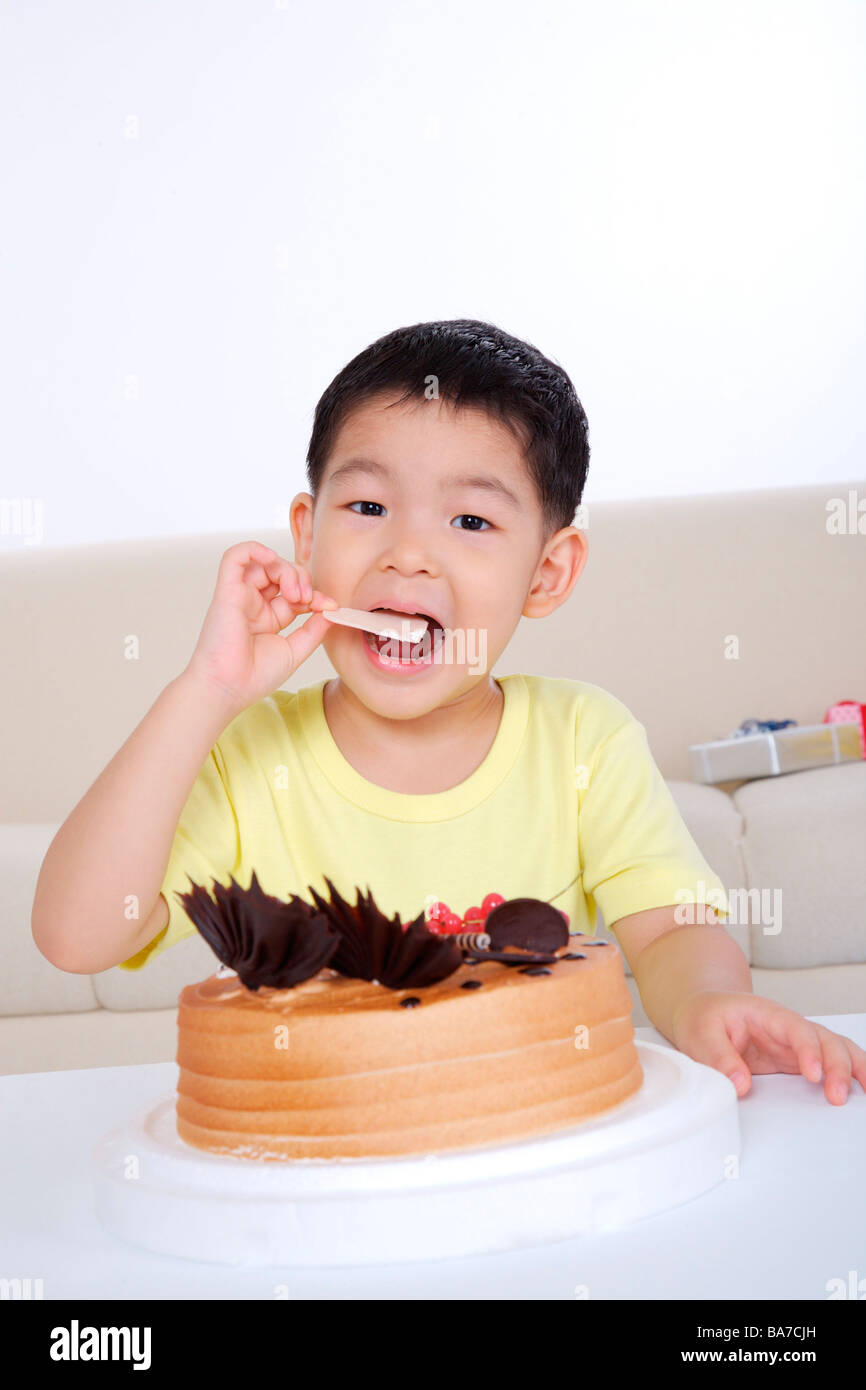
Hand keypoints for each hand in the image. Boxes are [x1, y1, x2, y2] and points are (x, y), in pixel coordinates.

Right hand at [184, 541, 338, 712]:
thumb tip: (331, 610)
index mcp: (269, 617)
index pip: (295, 592)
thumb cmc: (254, 676)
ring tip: (294, 592)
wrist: (229, 688)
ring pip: (263, 562)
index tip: (330, 606)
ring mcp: (240, 596)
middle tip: (306, 598)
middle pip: (281, 573)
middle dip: (301, 578)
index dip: (316, 595)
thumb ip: (314, 629)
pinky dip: (254, 549)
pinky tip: (271, 560)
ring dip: (285, 569)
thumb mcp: (296, 650)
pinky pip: (235, 557)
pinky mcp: (227, 591)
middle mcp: (254, 604)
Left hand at [670, 990, 865, 1103]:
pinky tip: (862, 1091)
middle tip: (836, 1097)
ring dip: (853, 1069)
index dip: (808, 1049)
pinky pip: (832, 1064)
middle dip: (837, 1066)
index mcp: (767, 1015)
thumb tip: (739, 1085)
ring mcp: (797, 1044)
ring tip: (864, 1095)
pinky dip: (851, 1074)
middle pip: (825, 1039)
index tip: (813, 1074)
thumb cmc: (705, 1018)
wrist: (706, 1013)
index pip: (796, 1028)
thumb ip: (717, 1056)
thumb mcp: (699, 1032)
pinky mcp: (798, 1061)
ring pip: (837, 1049)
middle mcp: (789, 1028)